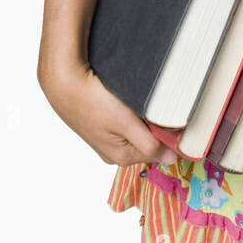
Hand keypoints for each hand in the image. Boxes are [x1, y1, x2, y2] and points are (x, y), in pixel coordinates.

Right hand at [38, 59, 180, 167]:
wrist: (64, 82)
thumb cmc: (92, 102)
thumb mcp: (125, 123)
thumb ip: (149, 143)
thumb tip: (173, 159)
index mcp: (123, 156)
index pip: (160, 152)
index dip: (173, 136)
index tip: (179, 117)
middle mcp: (115, 152)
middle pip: (150, 141)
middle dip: (158, 126)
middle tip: (161, 104)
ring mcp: (108, 138)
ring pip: (139, 130)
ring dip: (146, 117)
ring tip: (143, 100)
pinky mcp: (104, 124)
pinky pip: (128, 122)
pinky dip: (134, 112)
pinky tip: (131, 100)